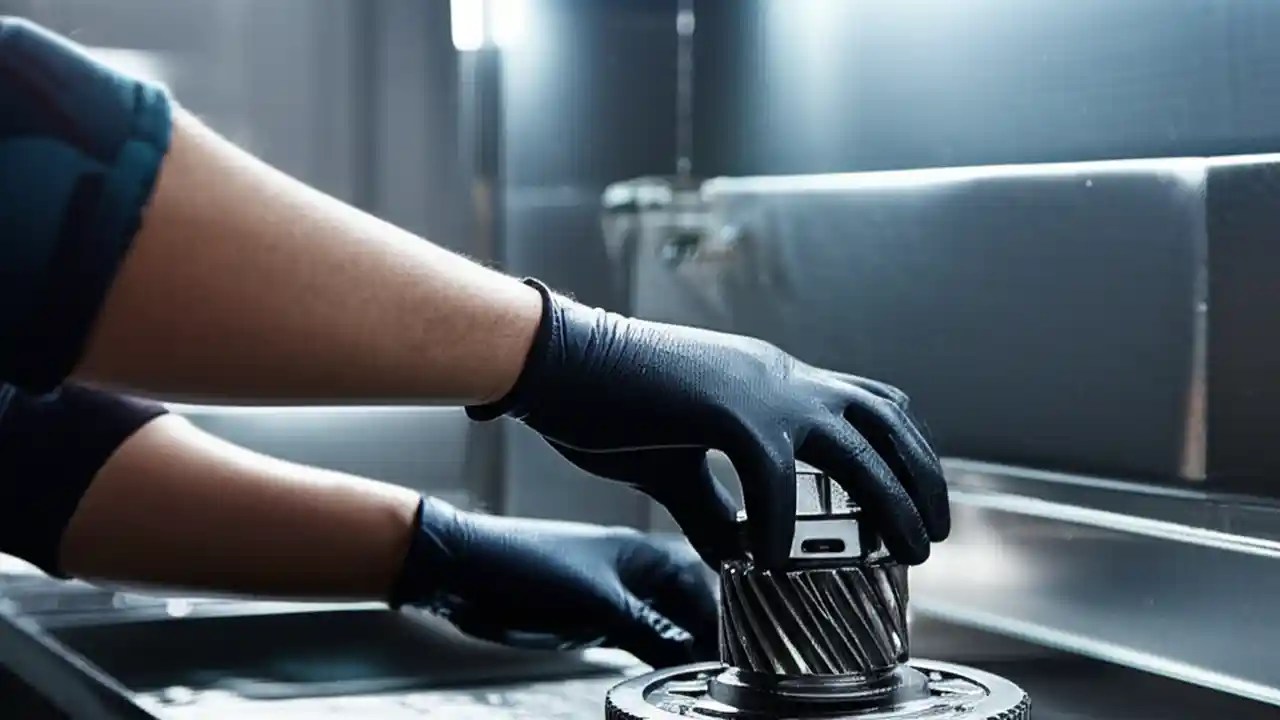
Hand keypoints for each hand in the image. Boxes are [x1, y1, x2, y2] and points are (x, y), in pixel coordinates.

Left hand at [389, 497, 717, 668]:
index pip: (711, 589)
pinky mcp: (595, 619)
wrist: (460, 571)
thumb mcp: (598, 606)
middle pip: (695, 611)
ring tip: (711, 683)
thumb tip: (699, 658)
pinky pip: (642, 641)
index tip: (757, 653)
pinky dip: (658, 659)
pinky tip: (669, 679)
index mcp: (646, 551)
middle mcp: (638, 571)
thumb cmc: (523, 568)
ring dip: (688, 653)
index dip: (735, 622)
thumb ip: (654, 632)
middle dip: (717, 641)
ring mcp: (617, 595)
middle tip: (741, 676)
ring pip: (670, 629)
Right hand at [468, 280, 948, 567]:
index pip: (864, 401)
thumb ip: (713, 508)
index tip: (913, 491)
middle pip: (883, 421)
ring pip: (854, 446)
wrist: (557, 363)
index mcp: (770, 380)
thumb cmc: (609, 405)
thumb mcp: (674, 466)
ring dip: (887, 500)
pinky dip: (779, 524)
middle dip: (919, 478)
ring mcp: (757, 389)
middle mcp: (779, 378)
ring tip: (901, 549)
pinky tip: (767, 561)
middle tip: (932, 532)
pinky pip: (773, 477)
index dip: (899, 446)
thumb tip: (734, 552)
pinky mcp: (725, 409)